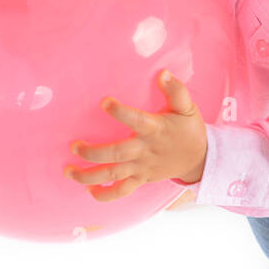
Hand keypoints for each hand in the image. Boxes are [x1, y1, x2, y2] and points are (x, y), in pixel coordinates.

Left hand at [63, 70, 207, 202]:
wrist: (200, 159)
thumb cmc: (189, 130)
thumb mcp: (188, 108)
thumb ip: (176, 91)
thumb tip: (163, 73)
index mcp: (155, 129)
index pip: (136, 120)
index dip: (120, 112)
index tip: (104, 102)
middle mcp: (145, 150)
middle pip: (116, 153)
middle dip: (93, 152)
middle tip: (74, 146)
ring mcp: (141, 167)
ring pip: (113, 174)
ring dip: (89, 175)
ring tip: (69, 171)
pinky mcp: (141, 179)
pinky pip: (122, 191)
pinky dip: (105, 194)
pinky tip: (89, 190)